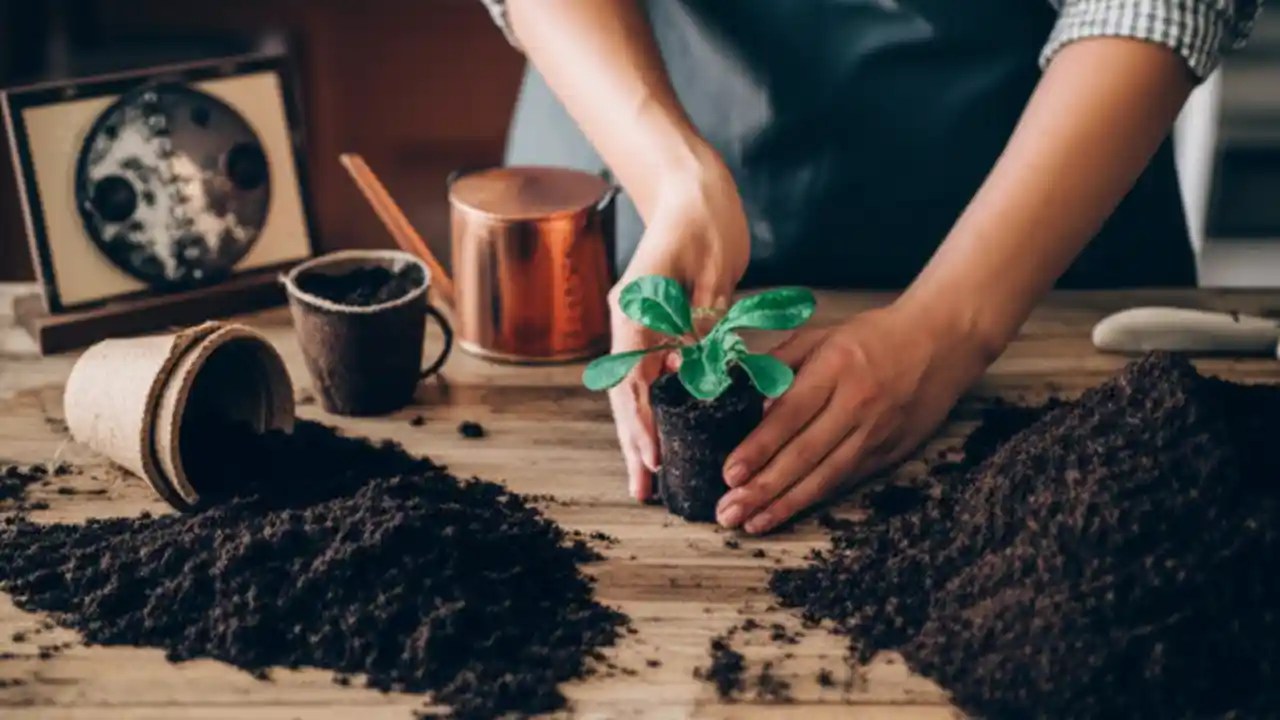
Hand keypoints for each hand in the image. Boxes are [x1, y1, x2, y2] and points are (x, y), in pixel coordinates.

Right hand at [608, 152, 749, 501]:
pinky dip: (664, 408)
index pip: (633, 379)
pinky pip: (661, 378)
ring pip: (640, 393)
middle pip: (628, 395)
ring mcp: (646, 329)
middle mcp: (634, 325)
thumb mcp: (702, 266)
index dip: (642, 421)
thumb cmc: (701, 218)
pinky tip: (672, 437)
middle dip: (635, 442)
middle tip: (642, 487)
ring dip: (644, 434)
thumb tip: (693, 371)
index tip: (651, 455)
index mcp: (635, 311)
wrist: (696, 190)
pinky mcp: (666, 329)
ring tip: (649, 475)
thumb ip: (697, 319)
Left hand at [715, 301, 999, 533]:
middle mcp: (856, 404)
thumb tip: (751, 404)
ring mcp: (876, 432)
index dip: (758, 448)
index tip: (730, 474)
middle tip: (729, 512)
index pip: (789, 415)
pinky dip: (815, 499)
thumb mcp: (821, 334)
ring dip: (786, 504)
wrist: (943, 341)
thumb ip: (781, 364)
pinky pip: (847, 480)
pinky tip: (788, 512)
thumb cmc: (874, 336)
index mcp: (835, 368)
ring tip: (752, 523)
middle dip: (763, 488)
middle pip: (804, 454)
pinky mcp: (891, 451)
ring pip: (826, 476)